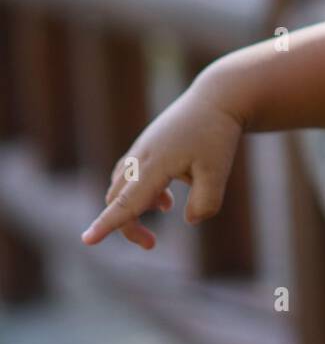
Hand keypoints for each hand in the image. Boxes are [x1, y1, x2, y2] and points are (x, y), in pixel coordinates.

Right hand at [80, 76, 242, 249]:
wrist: (216, 99)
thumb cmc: (217, 135)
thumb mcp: (219, 171)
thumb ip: (205, 202)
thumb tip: (189, 220)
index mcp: (155, 164)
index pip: (126, 202)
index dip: (107, 223)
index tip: (87, 240)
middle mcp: (140, 157)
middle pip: (118, 199)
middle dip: (128, 225)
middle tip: (151, 244)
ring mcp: (141, 150)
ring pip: (120, 187)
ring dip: (134, 207)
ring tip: (166, 206)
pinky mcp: (146, 146)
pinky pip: (130, 176)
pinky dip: (140, 192)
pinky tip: (166, 199)